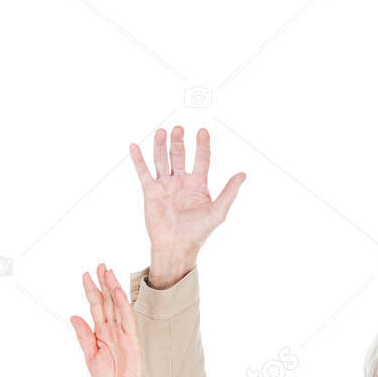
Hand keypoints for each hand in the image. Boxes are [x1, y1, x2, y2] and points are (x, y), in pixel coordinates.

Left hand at [71, 262, 156, 376]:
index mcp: (102, 333)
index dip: (91, 291)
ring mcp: (124, 333)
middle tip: (99, 265)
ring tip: (108, 272)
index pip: (96, 307)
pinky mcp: (132, 340)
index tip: (85, 275)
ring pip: (118, 306)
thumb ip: (84, 336)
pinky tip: (118, 293)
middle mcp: (113, 329)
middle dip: (103, 283)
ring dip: (113, 288)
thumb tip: (74, 317)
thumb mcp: (90, 357)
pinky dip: (123, 305)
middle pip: (108, 301)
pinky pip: (128, 319)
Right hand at [128, 125, 244, 287]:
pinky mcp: (151, 192)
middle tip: (179, 129)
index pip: (202, 159)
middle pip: (180, 155)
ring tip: (162, 131)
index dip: (202, 145)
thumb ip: (229, 192)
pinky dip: (138, 159)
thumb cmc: (198, 232)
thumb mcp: (218, 211)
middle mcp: (181, 182)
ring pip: (162, 160)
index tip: (202, 131)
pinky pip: (143, 172)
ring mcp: (165, 186)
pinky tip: (134, 146)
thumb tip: (243, 174)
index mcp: (198, 184)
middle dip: (179, 142)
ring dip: (161, 145)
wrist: (176, 247)